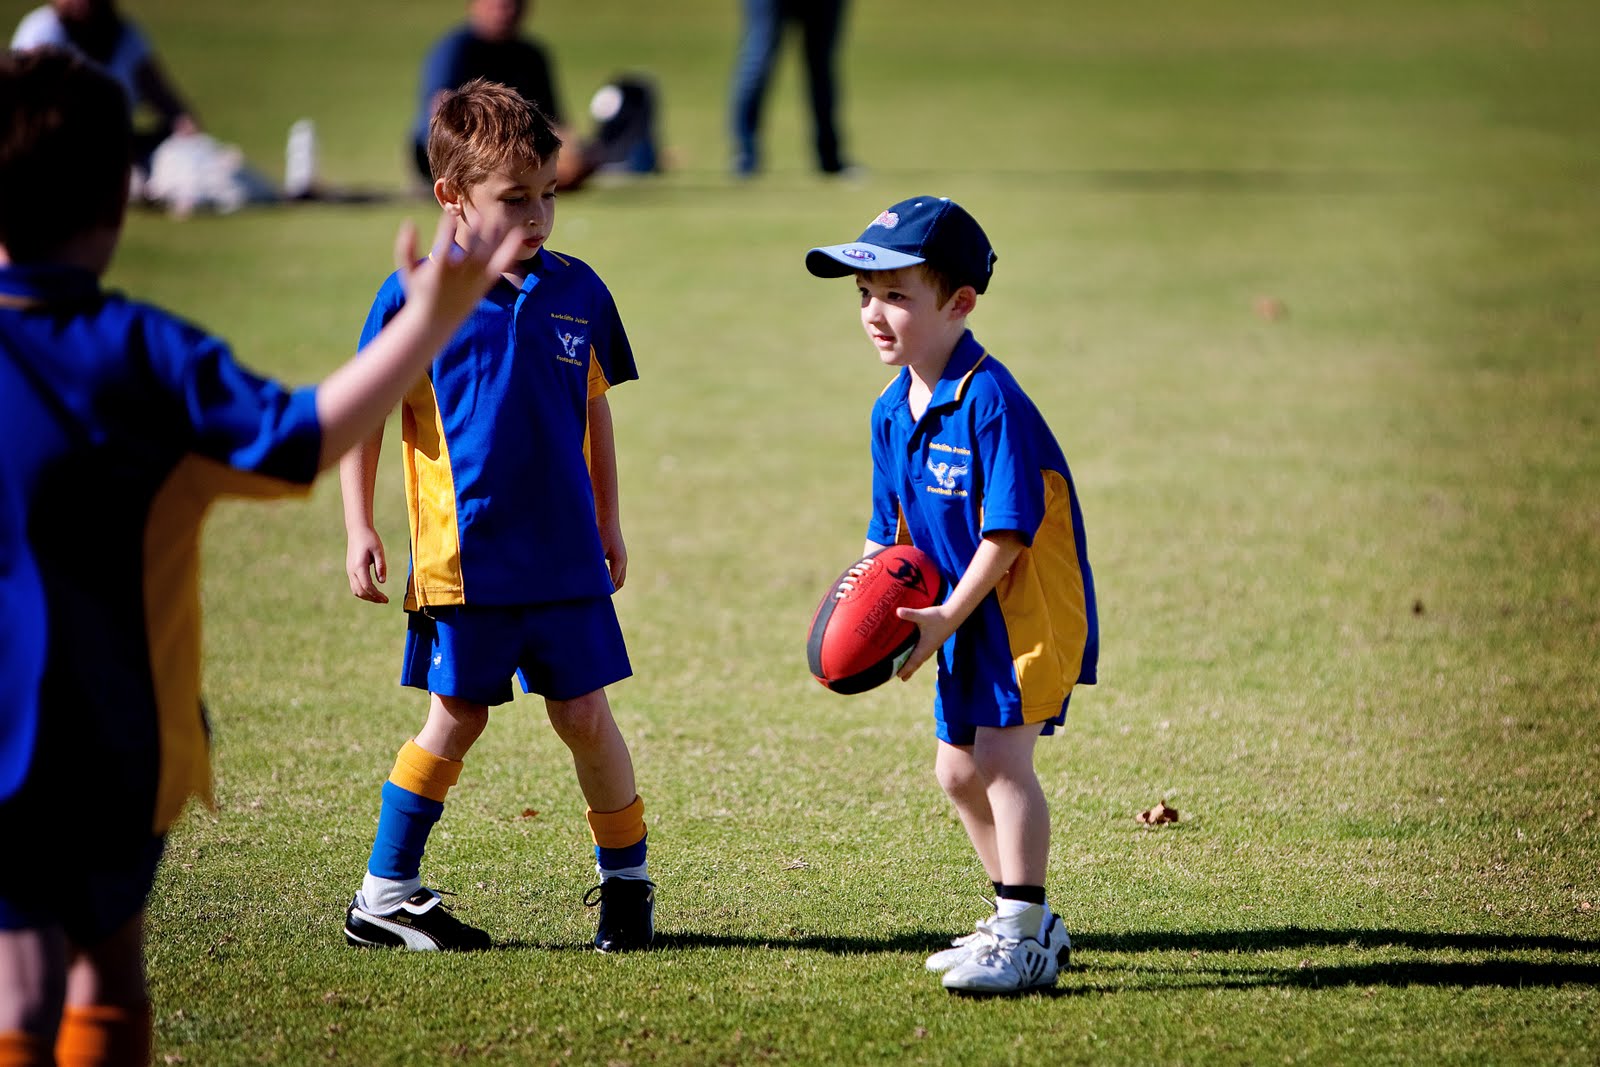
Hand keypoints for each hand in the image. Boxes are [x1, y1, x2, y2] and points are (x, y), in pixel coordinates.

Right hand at [346, 528, 388, 603]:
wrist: (357, 530)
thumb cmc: (370, 539)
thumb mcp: (379, 550)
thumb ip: (381, 566)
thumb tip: (382, 582)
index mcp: (359, 566)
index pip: (367, 586)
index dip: (376, 595)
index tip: (386, 599)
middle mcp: (352, 570)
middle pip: (360, 591)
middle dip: (372, 598)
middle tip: (385, 600)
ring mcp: (349, 571)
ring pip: (355, 590)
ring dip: (367, 597)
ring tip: (379, 598)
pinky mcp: (350, 570)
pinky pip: (354, 586)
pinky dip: (363, 591)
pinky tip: (373, 591)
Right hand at [392, 212, 522, 318]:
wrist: (435, 323)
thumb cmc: (419, 293)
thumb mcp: (407, 272)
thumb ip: (406, 248)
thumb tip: (409, 223)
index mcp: (439, 273)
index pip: (443, 249)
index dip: (445, 232)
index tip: (448, 215)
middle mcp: (458, 278)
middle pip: (469, 253)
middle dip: (474, 235)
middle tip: (480, 214)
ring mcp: (473, 282)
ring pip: (487, 258)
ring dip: (495, 239)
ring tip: (501, 220)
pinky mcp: (483, 286)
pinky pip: (498, 268)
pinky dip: (508, 252)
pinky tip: (518, 238)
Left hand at [599, 523, 627, 590]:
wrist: (607, 518)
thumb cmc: (600, 533)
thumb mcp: (596, 551)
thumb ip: (596, 566)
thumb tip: (592, 580)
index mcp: (618, 561)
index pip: (614, 583)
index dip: (606, 591)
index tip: (595, 596)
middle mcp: (623, 561)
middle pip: (619, 583)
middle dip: (610, 590)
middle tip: (596, 596)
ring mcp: (623, 558)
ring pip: (619, 577)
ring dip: (611, 583)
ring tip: (598, 589)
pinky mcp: (619, 554)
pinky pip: (617, 571)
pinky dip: (611, 577)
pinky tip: (600, 577)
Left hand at [893, 603, 960, 680]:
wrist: (954, 615)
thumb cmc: (938, 616)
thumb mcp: (922, 615)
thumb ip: (910, 614)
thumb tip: (897, 611)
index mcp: (925, 646)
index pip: (913, 661)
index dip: (906, 668)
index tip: (899, 676)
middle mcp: (929, 648)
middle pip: (917, 663)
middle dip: (909, 670)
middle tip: (902, 679)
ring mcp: (932, 645)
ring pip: (921, 658)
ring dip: (914, 665)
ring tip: (908, 671)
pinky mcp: (934, 641)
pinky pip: (924, 653)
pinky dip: (918, 657)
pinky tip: (916, 654)